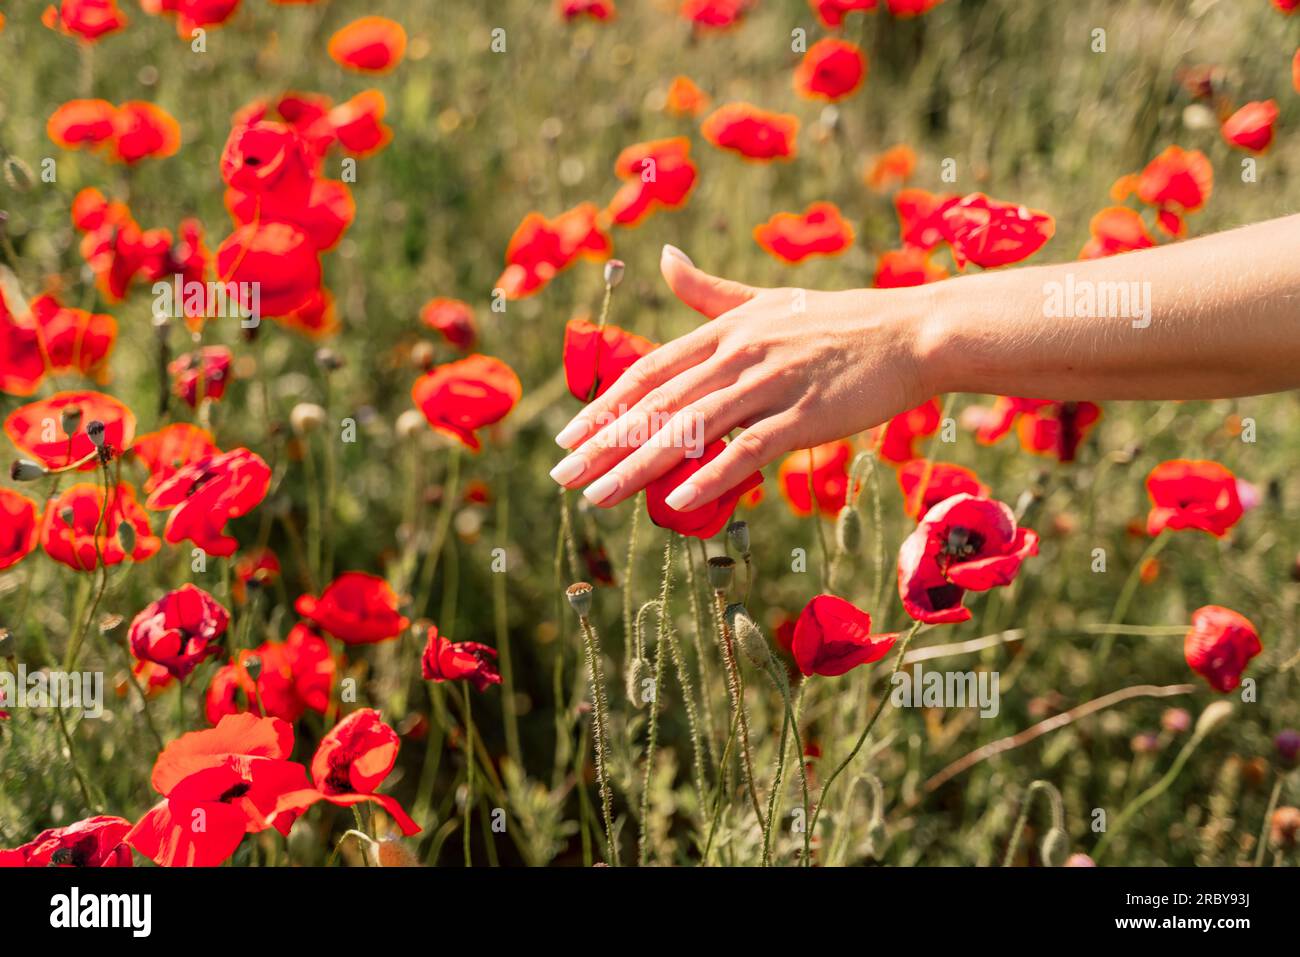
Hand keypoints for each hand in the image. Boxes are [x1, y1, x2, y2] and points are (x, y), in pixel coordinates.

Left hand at [548, 244, 931, 512]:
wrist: (911, 331)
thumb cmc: (840, 321)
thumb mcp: (768, 300)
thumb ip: (710, 292)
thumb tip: (665, 258)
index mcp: (725, 330)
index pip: (649, 372)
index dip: (604, 406)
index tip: (567, 436)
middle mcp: (738, 354)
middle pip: (657, 405)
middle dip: (604, 444)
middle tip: (562, 477)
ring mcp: (770, 383)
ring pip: (690, 429)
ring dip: (638, 465)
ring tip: (597, 496)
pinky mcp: (804, 414)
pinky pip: (747, 449)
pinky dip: (709, 475)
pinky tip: (674, 501)